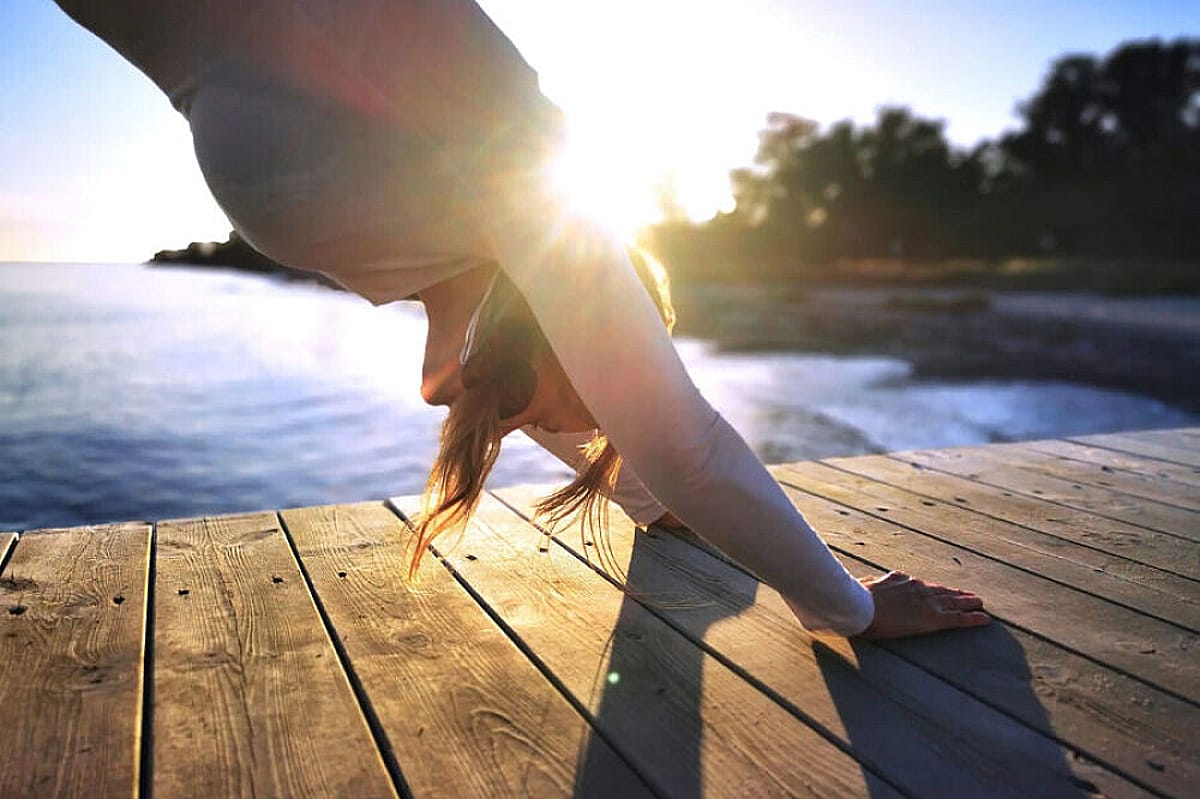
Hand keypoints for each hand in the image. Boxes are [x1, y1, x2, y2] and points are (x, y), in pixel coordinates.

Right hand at [857, 571, 989, 638]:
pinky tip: (984, 619)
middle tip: (970, 596)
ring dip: (968, 602)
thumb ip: (868, 586)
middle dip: (957, 593)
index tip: (942, 591)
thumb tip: (862, 585)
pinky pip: (958, 618)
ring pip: (954, 601)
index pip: (923, 585)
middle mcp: (918, 587)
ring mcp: (927, 601)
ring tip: (979, 603)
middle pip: (943, 590)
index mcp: (901, 580)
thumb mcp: (862, 587)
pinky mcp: (933, 618)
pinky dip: (973, 618)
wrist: (861, 606)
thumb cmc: (855, 599)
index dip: (935, 590)